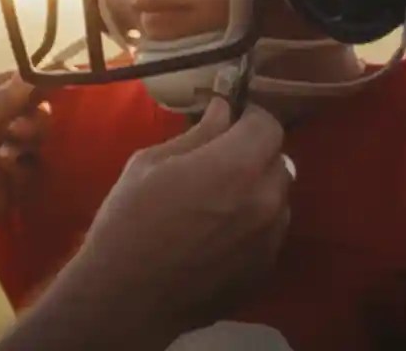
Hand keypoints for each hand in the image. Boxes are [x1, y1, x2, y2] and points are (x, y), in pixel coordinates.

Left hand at [0, 72, 50, 258]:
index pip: (12, 85)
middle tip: (35, 124)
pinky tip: (30, 170)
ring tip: (26, 148)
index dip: (38, 81)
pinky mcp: (3, 194)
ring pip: (33, 144)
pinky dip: (37, 171)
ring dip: (37, 141)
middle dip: (39, 114)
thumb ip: (4, 100)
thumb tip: (38, 73)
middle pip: (29, 114)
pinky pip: (31, 177)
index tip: (70, 78)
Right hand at [47, 98, 290, 345]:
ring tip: (218, 203)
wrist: (126, 296)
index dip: (250, 119)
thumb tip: (224, 110)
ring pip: (277, 199)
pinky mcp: (265, 271)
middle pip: (279, 161)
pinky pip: (270, 234)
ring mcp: (270, 240)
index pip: (269, 126)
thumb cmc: (128, 220)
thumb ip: (197, 134)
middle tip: (219, 162)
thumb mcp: (150, 164)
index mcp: (236, 166)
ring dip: (257, 191)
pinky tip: (218, 236)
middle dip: (254, 154)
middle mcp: (265, 200)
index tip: (230, 122)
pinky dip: (253, 225)